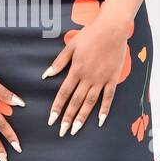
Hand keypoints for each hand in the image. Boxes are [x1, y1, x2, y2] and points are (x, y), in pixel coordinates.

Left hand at [43, 9, 131, 135]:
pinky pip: (109, 97)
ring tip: (76, 130)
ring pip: (90, 102)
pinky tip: (100, 121)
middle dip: (68, 118)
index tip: (51, 120)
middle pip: (76, 102)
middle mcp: (88, 77)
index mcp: (76, 70)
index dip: (57, 107)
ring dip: (83, 117)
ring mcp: (102, 79)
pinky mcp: (113, 78)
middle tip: (62, 132)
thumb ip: (59, 62)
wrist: (112, 28)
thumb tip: (46, 75)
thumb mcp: (71, 46)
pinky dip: (105, 109)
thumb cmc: (90, 34)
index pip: (64, 93)